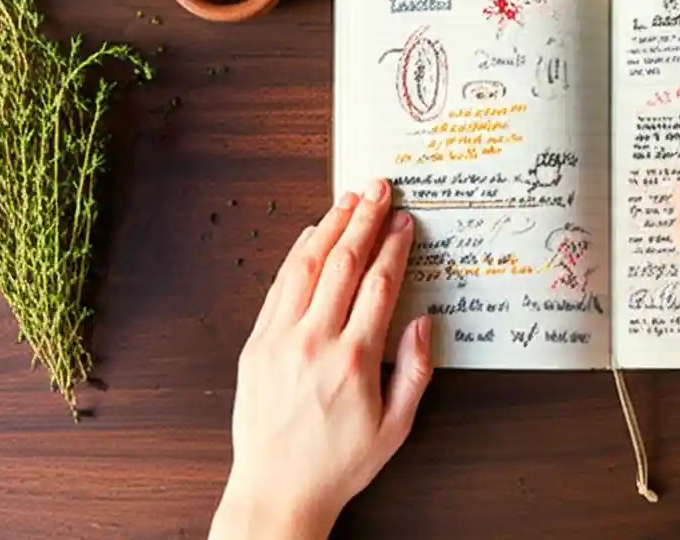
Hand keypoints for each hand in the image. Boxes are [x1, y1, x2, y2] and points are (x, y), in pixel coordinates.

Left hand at [209, 179, 432, 539]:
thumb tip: (423, 322)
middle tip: (379, 190)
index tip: (404, 222)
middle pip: (343, 263)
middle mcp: (314, 343)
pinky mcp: (256, 344)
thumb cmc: (338, 463)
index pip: (378, 284)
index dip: (394, 245)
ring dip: (329, 226)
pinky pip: (278, 286)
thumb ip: (416, 370)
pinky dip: (297, 255)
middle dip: (364, 220)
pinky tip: (312, 236)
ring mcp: (279, 340)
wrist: (277, 489)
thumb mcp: (397, 426)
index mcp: (354, 361)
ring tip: (348, 201)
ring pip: (305, 265)